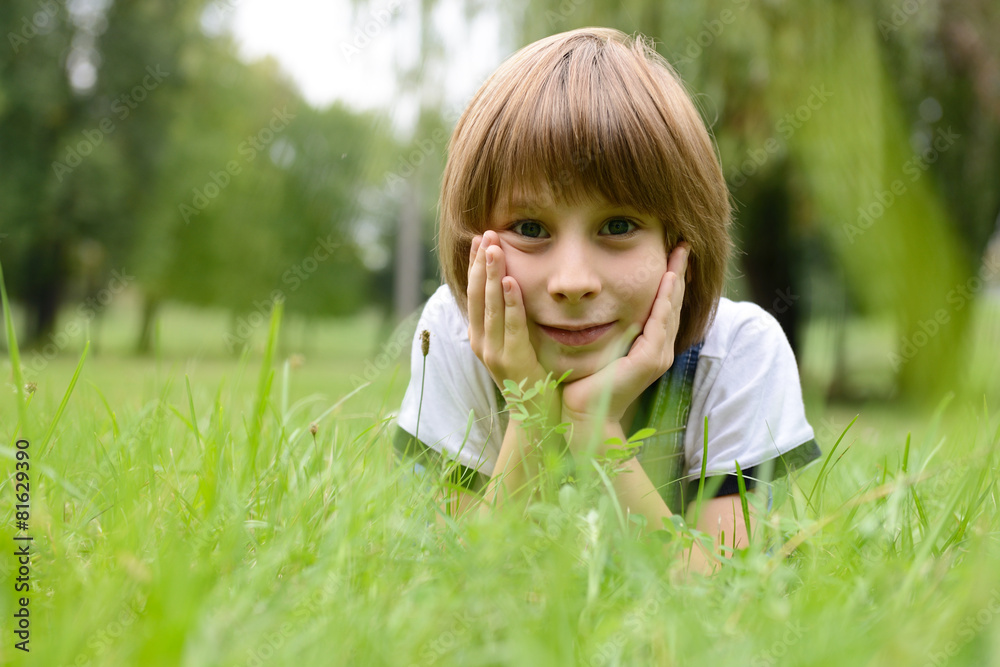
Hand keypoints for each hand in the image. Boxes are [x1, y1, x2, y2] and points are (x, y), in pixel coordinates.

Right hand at [467, 230, 548, 394]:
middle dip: (482, 263)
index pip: (474, 293)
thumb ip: (509, 321)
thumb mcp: (514, 344)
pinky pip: (511, 326)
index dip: (476, 266)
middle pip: (478, 295)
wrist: (534, 416)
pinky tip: (512, 282)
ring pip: (491, 306)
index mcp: (479, 336)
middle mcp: (481, 342)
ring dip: (493, 275)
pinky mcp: (512, 360)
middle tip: (486, 234)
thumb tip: (510, 288)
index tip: (480, 240)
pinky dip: (511, 303)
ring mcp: (494, 352)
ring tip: (495, 248)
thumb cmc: (530, 377)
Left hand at [560, 243, 689, 450]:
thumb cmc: (585, 381)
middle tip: (682, 245)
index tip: (670, 253)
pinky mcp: (650, 360)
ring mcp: (658, 355)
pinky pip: (660, 323)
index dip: (669, 280)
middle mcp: (660, 350)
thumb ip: (608, 327)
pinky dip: (664, 300)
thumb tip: (597, 301)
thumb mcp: (600, 345)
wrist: (584, 414)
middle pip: (673, 303)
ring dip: (675, 280)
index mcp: (650, 347)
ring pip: (671, 309)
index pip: (663, 306)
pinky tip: (666, 279)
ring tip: (679, 254)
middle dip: (678, 273)